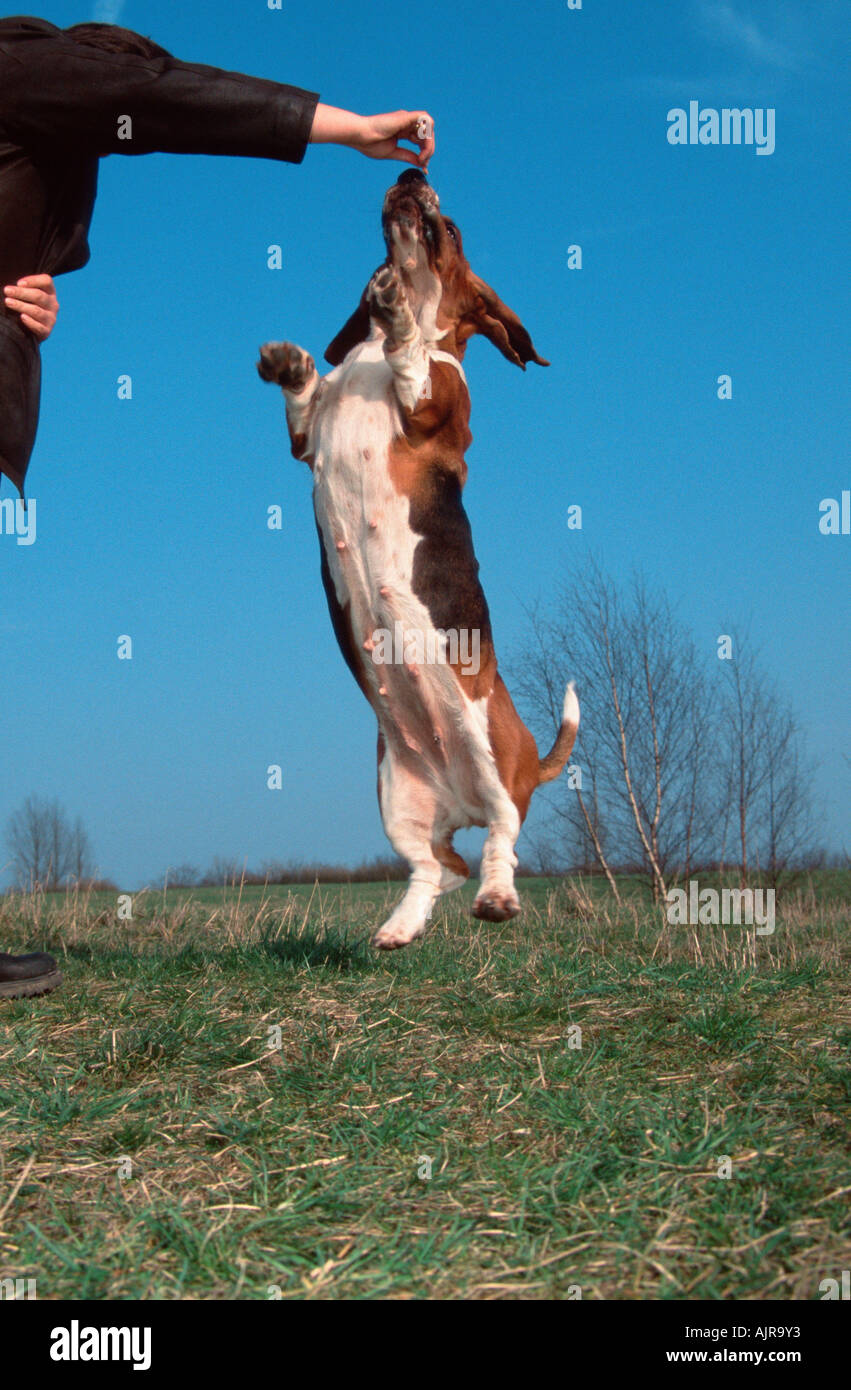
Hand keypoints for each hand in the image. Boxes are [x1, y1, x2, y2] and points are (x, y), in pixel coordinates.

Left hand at [4, 274, 58, 339]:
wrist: (29, 331)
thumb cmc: (25, 305)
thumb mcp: (27, 294)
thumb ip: (23, 287)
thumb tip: (12, 285)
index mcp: (50, 292)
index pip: (47, 281)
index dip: (33, 280)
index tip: (18, 283)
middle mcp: (53, 304)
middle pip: (39, 296)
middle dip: (21, 293)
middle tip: (7, 291)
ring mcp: (51, 319)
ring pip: (37, 311)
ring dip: (21, 305)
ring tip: (8, 302)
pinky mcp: (46, 331)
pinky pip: (39, 327)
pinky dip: (30, 322)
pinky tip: (22, 317)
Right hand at [309, 104, 434, 169]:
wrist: (361, 136)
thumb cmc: (370, 144)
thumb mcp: (393, 153)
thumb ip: (408, 156)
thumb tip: (421, 163)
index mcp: (402, 131)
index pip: (420, 140)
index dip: (425, 153)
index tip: (423, 166)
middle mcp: (406, 123)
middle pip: (426, 135)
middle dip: (429, 150)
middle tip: (423, 163)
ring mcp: (406, 118)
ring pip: (429, 127)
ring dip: (430, 144)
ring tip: (423, 157)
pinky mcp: (406, 117)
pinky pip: (426, 121)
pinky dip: (428, 135)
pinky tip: (422, 148)